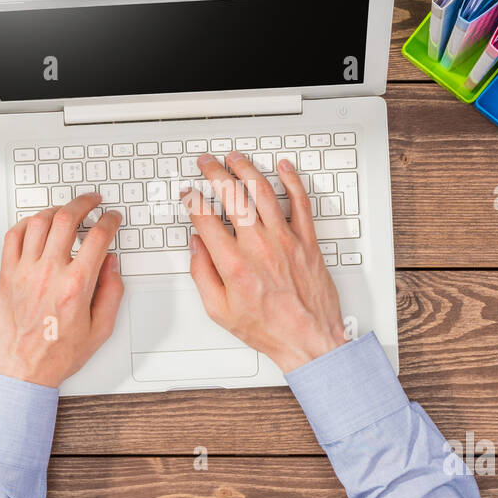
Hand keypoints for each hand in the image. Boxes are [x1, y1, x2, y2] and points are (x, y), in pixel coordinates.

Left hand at [0, 193, 124, 386]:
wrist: (21, 370)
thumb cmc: (57, 354)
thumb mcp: (101, 330)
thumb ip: (112, 292)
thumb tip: (111, 265)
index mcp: (76, 285)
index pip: (98, 237)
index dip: (110, 221)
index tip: (113, 218)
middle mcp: (49, 273)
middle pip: (68, 219)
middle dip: (85, 203)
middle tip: (93, 201)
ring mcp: (25, 271)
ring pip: (40, 222)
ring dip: (56, 209)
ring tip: (67, 210)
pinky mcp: (7, 274)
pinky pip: (14, 236)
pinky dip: (26, 223)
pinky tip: (37, 224)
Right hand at [182, 152, 347, 372]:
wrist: (309, 339)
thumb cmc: (268, 328)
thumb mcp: (219, 311)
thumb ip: (202, 274)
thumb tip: (196, 246)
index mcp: (233, 264)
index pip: (206, 218)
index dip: (193, 200)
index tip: (189, 193)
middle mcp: (259, 246)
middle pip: (233, 196)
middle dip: (215, 173)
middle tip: (207, 163)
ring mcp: (285, 240)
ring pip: (264, 192)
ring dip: (247, 169)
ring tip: (236, 159)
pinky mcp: (306, 241)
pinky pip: (301, 203)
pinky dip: (293, 181)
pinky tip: (284, 168)